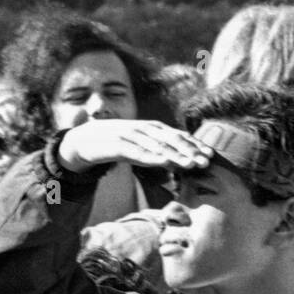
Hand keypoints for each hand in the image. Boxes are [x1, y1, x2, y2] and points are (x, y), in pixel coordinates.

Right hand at [58, 119, 212, 173]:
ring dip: (175, 155)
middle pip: (171, 140)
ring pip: (157, 146)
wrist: (83, 141)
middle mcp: (143, 128)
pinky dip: (151, 157)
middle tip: (206, 162)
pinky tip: (163, 163)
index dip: (195, 145)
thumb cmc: (116, 146)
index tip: (211, 156)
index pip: (177, 136)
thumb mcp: (139, 148)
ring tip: (190, 165)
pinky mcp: (117, 146)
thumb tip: (177, 163)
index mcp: (151, 128)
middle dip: (190, 150)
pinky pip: (137, 153)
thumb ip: (157, 153)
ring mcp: (130, 135)